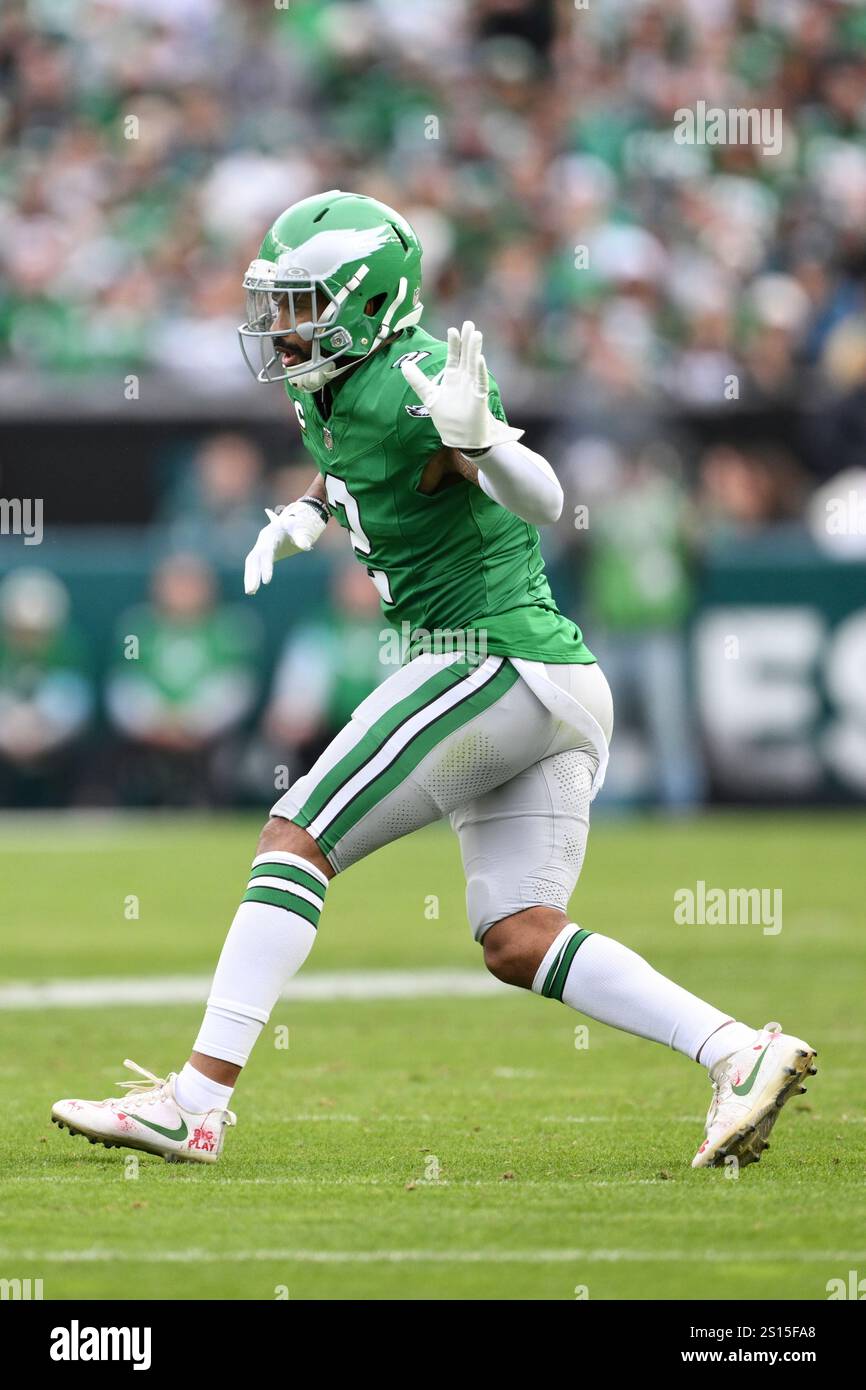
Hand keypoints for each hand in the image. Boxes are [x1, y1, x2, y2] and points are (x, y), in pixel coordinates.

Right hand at [244, 499, 326, 594]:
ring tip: (250, 593)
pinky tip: (253, 590)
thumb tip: (306, 546)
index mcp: (271, 534)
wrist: (292, 522)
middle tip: (252, 591)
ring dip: (249, 577)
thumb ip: (303, 537)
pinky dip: (252, 576)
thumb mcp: (301, 529)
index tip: (267, 582)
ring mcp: (260, 547)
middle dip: (252, 575)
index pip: (266, 553)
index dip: (266, 567)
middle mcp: (262, 541)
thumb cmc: (297, 526)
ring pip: (251, 563)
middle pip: (254, 559)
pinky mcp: (261, 553)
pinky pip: (253, 565)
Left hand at [400, 320, 522, 451]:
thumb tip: (404, 365)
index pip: (454, 357)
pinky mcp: (479, 398)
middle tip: (469, 324)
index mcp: (453, 378)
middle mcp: (464, 380)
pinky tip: (479, 358)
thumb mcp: (429, 397)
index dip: (454, 344)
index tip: (452, 329)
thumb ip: (418, 381)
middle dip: (467, 341)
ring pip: (473, 365)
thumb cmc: (448, 418)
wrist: (461, 438)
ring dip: (474, 350)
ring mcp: (473, 388)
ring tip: (476, 334)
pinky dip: (479, 371)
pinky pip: (480, 382)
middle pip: (466, 356)